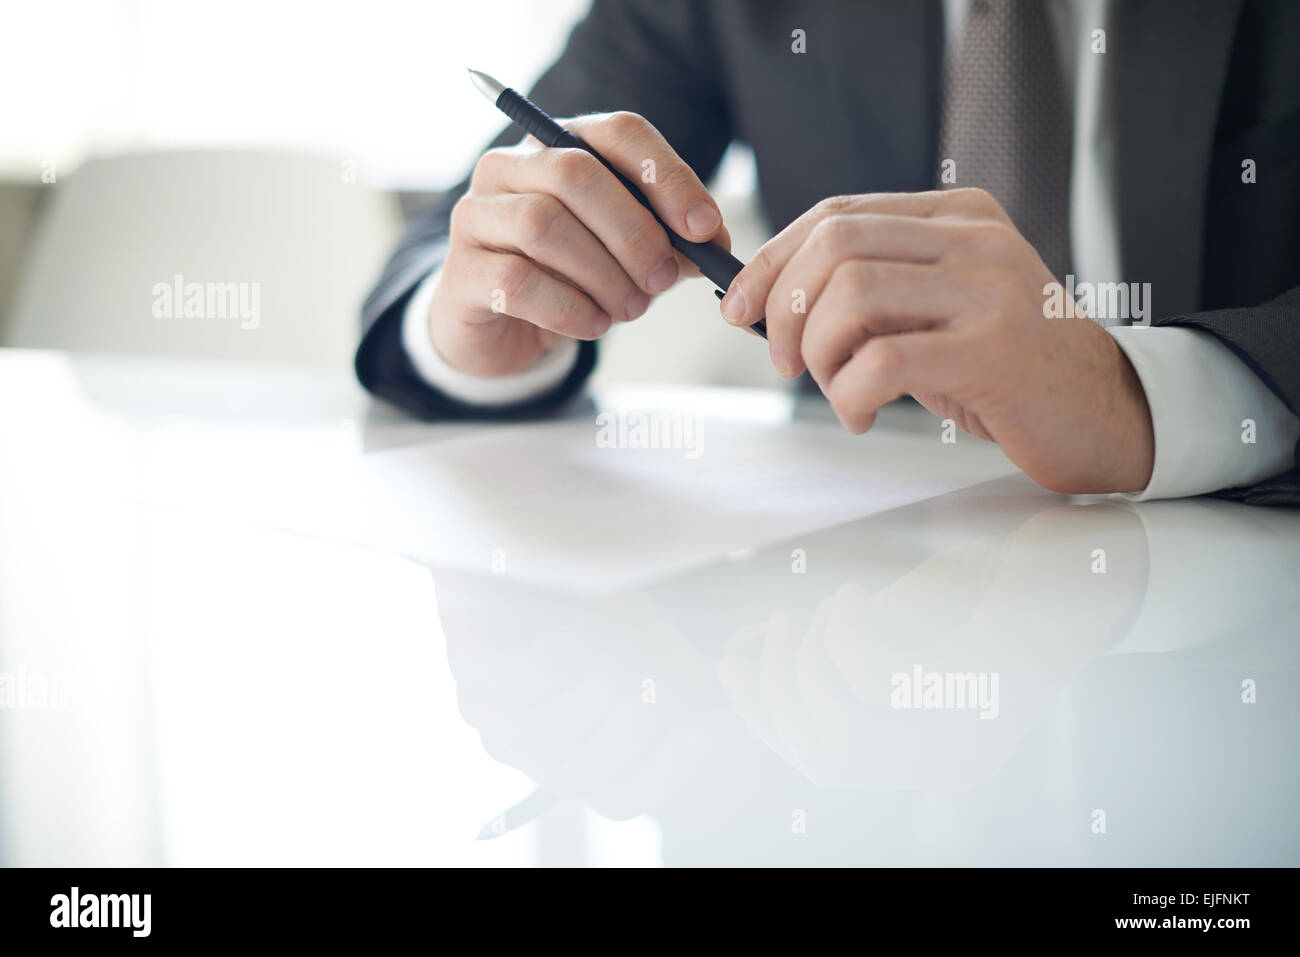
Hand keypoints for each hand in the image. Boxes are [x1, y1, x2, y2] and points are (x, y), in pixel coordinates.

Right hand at [431, 111, 728, 375]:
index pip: (618, 132)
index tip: (703, 229)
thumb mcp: (629, 256)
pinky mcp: (459, 270)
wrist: (501, 331)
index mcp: (560, 144)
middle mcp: (509, 166)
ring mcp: (476, 214)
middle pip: (576, 173)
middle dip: (634, 231)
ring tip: (630, 309)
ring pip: (543, 224)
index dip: (667, 177)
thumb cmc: (570, 278)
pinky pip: (517, 280)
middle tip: (664, 279)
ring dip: (602, 274)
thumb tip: (713, 244)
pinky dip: (569, 308)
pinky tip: (594, 324)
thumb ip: (671, 244)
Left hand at [720, 189, 1154, 493]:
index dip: (771, 260)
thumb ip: (870, 293)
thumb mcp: (936, 311)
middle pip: (834, 245)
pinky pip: (883, 362)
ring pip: (851, 296)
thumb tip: (763, 304)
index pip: (836, 214)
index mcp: (957, 217)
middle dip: (784, 309)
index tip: (738, 308)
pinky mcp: (994, 351)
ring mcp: (990, 290)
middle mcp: (976, 239)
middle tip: (784, 361)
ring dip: (817, 355)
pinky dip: (850, 396)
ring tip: (838, 391)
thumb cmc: (1005, 367)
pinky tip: (864, 416)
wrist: (1105, 412)